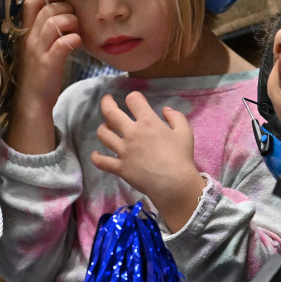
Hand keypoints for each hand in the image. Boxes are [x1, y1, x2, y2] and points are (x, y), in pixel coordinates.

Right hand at [4, 0, 78, 153]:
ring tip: (76, 30)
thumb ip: (43, 31)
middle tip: (73, 19)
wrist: (31, 101)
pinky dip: (73, 38)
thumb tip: (60, 13)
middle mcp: (29, 39)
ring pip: (53, 22)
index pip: (30, 2)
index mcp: (25, 33)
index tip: (60, 2)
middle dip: (65, 8)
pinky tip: (77, 43)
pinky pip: (62, 43)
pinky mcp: (49, 64)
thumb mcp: (35, 47)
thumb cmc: (37, 73)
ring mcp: (38, 51)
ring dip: (70, 21)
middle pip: (46, 8)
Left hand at [91, 91, 203, 230]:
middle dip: (106, 102)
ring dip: (103, 128)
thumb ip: (176, 117)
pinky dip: (96, 157)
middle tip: (108, 100)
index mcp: (148, 122)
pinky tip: (96, 153)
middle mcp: (132, 133)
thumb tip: (165, 109)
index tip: (134, 100)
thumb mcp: (185, 132)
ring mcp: (123, 150)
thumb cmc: (181, 157)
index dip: (134, 97)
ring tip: (107, 127)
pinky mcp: (119, 167)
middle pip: (110, 112)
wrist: (175, 184)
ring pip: (103, 134)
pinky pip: (101, 161)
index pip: (133, 100)